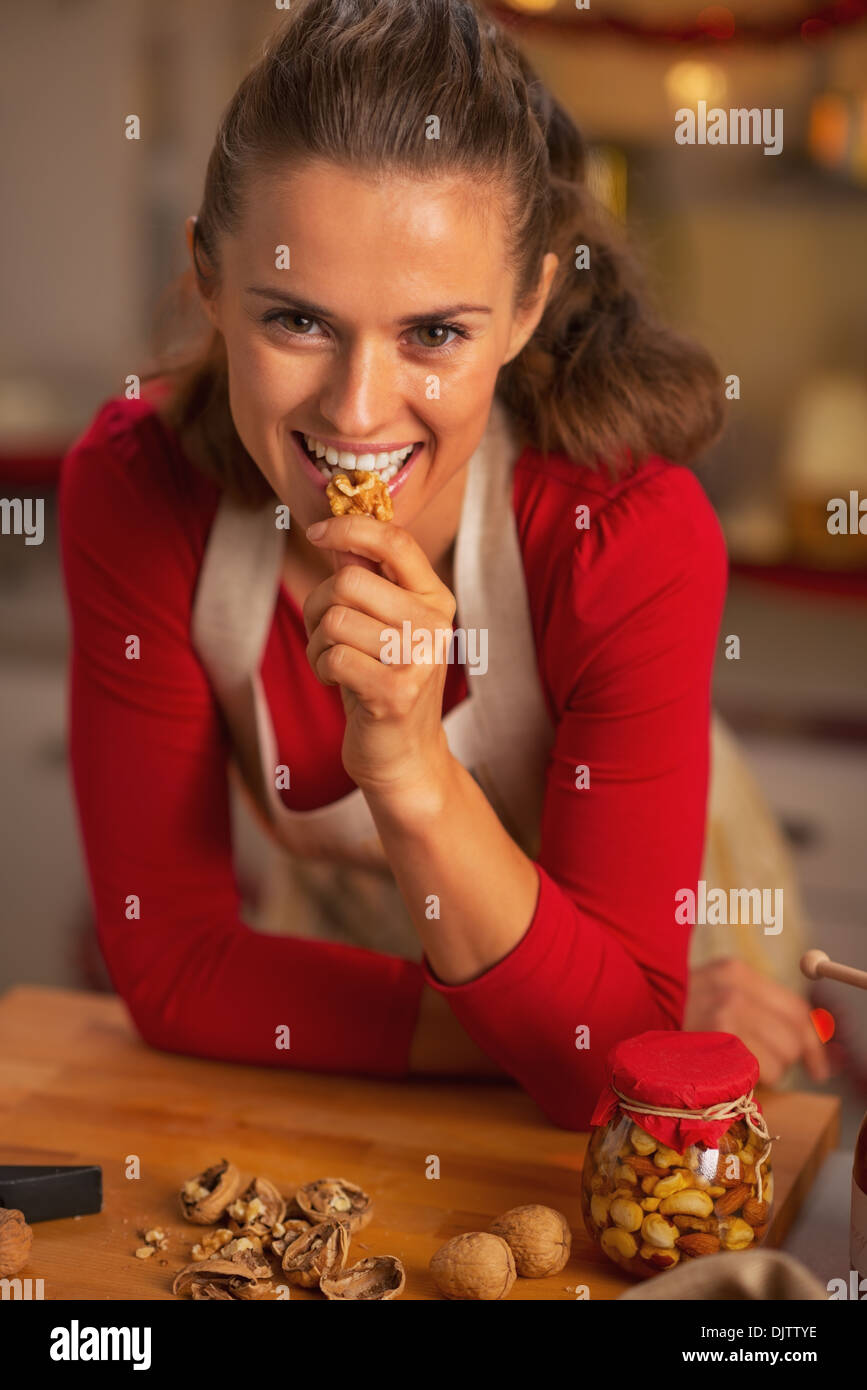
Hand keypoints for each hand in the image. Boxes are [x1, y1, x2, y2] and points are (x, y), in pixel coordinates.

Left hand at [302, 513, 456, 809]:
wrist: (404, 756)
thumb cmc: (384, 683)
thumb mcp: (380, 625)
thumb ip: (365, 581)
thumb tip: (337, 537)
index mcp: (434, 599)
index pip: (395, 542)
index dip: (350, 527)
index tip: (317, 533)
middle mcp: (433, 625)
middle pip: (348, 582)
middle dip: (317, 605)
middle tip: (323, 631)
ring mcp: (418, 660)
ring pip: (334, 620)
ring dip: (318, 643)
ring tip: (335, 663)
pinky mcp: (395, 692)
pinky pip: (333, 657)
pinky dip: (322, 669)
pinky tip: (338, 683)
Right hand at [684, 957, 832, 1085]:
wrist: (627, 1015)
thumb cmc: (676, 1012)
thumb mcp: (716, 991)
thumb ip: (760, 1007)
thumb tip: (810, 1036)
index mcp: (735, 972)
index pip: (796, 1008)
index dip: (813, 1041)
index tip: (818, 1065)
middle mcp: (732, 990)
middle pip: (792, 1036)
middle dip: (787, 1059)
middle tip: (766, 1066)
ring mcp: (721, 1018)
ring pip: (778, 1060)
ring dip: (765, 1071)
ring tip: (734, 1063)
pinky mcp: (711, 1046)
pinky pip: (754, 1074)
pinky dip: (746, 1080)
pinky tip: (722, 1070)